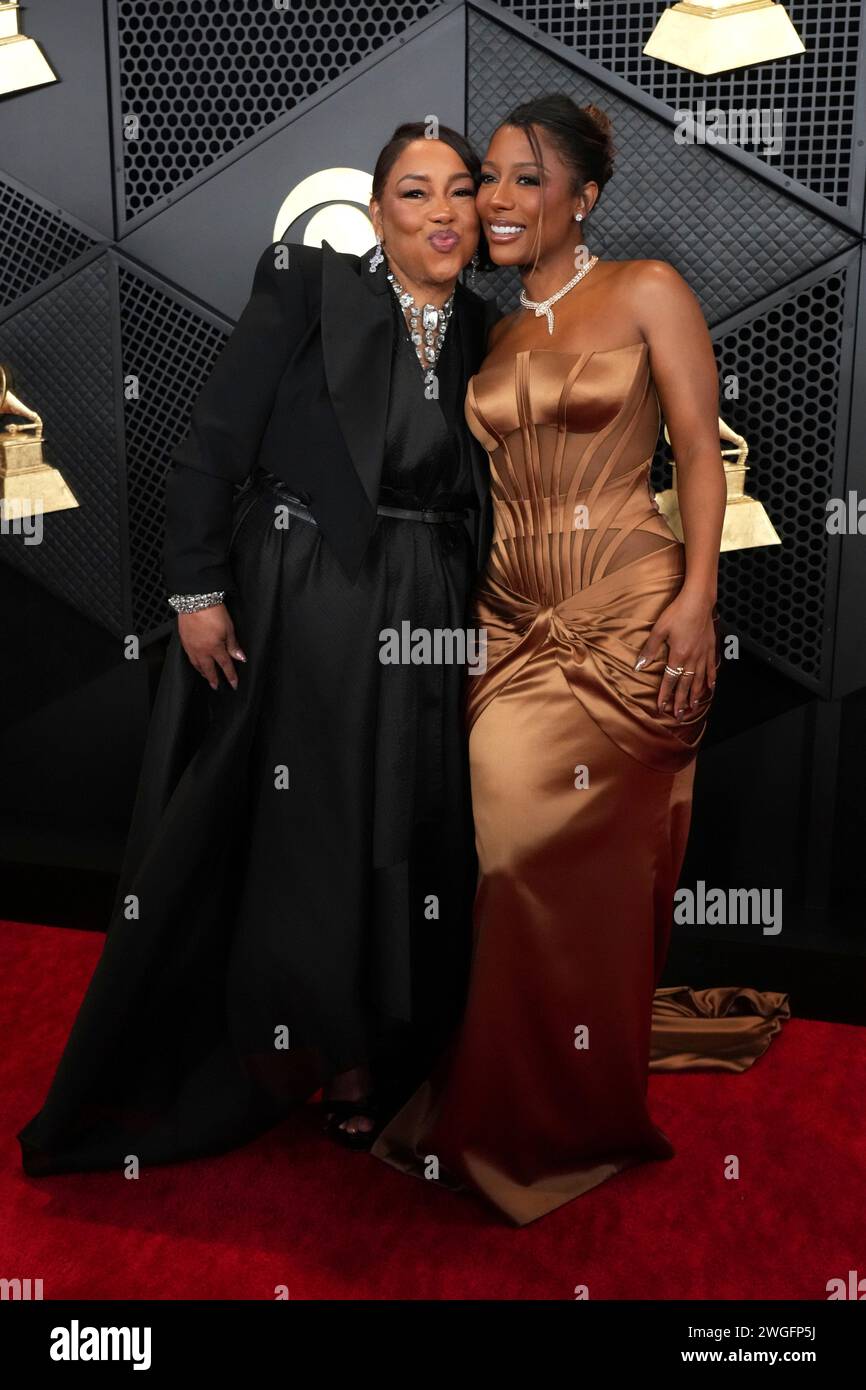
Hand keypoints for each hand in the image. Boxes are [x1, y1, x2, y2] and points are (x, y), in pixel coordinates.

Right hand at [177, 603, 245, 690]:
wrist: (196, 600)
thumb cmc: (213, 612)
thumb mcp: (229, 628)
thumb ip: (233, 645)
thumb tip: (240, 658)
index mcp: (215, 648)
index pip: (225, 666)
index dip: (230, 676)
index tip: (234, 684)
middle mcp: (202, 650)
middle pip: (208, 669)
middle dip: (213, 679)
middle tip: (216, 687)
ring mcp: (191, 646)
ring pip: (197, 664)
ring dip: (202, 672)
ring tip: (206, 676)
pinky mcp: (184, 641)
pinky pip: (189, 657)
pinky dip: (194, 662)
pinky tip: (196, 662)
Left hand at [634, 589, 716, 717]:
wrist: (698, 600)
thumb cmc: (677, 612)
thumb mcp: (659, 630)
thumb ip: (650, 650)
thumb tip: (639, 666)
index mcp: (678, 655)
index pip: (670, 681)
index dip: (666, 695)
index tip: (662, 707)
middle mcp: (692, 658)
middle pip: (686, 685)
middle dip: (681, 702)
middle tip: (679, 716)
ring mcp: (703, 654)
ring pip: (700, 680)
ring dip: (696, 695)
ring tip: (693, 708)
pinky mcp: (710, 648)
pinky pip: (711, 668)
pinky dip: (711, 680)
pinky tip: (710, 688)